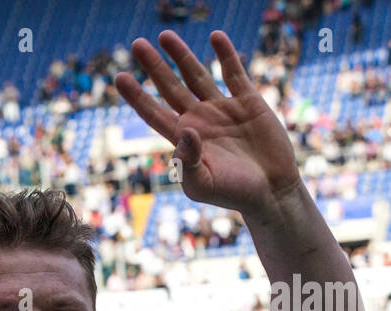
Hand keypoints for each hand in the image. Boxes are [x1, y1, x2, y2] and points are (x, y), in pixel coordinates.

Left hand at [114, 30, 300, 218]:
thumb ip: (188, 162)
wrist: (270, 192)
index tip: (119, 77)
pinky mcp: (248, 102)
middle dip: (154, 66)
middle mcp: (198, 120)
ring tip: (164, 35)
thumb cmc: (232, 194)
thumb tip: (185, 131)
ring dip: (181, 55)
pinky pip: (234, 73)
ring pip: (196, 75)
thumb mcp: (203, 184)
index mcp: (182, 139)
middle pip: (169, 87)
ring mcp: (222, 109)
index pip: (153, 113)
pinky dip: (225, 55)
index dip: (136, 96)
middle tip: (137, 44)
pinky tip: (215, 36)